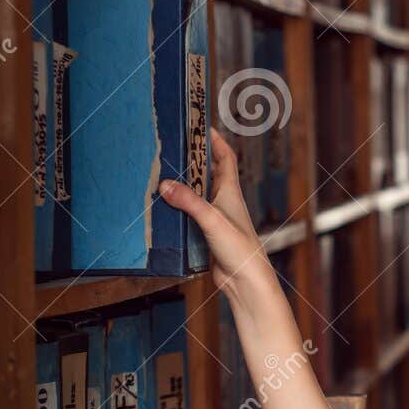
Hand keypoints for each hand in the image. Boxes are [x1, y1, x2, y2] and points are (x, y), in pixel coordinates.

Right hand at [158, 125, 275, 297]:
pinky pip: (190, 217)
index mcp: (231, 192)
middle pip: (209, 174)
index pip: (226, 158)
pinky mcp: (207, 236)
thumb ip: (189, 201)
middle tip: (174, 148)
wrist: (245, 282)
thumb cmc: (240, 249)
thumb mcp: (212, 220)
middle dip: (194, 160)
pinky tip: (165, 210)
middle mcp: (224, 203)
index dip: (216, 140)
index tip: (202, 126)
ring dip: (184, 186)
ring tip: (162, 174)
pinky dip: (179, 210)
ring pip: (197, 196)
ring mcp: (216, 220)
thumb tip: (165, 184)